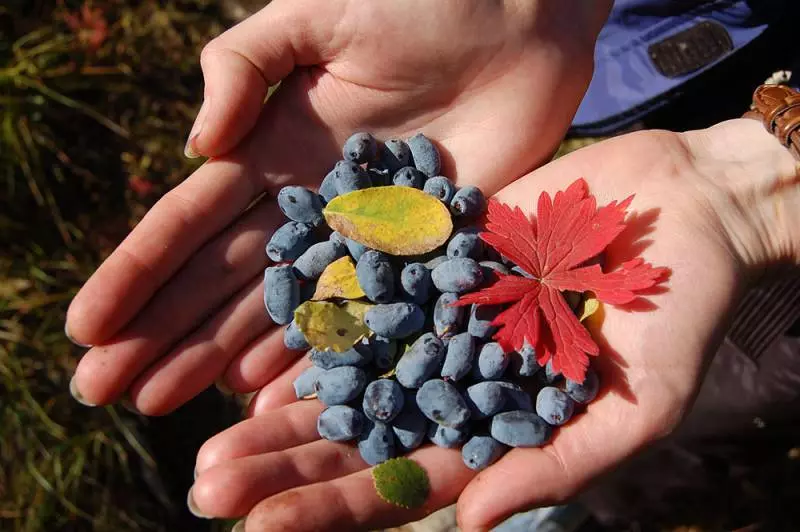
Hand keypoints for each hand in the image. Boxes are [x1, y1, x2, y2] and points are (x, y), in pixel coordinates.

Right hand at [66, 0, 610, 412]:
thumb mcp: (315, 15)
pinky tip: (265, 392)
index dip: (138, 275)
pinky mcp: (422, 251)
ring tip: (163, 405)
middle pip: (222, 281)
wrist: (520, 23)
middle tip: (102, 393)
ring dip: (218, 357)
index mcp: (273, 151)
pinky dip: (316, 353)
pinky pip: (362, 313)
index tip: (87, 328)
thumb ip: (245, 67)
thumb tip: (197, 149)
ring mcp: (364, 236)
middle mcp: (309, 205)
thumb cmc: (421, 2)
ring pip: (280, 308)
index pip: (190, 223)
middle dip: (161, 335)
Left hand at [187, 119, 798, 529]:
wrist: (680, 210)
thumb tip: (467, 521)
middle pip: (356, 432)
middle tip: (207, 489)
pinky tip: (259, 341)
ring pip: (346, 369)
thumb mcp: (636, 404)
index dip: (333, 507)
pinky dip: (316, 317)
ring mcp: (437, 320)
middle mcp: (452, 379)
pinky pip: (363, 290)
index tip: (262, 531)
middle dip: (284, 463)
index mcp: (492, 428)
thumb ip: (557, 463)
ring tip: (213, 432)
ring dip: (282, 402)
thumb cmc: (679, 315)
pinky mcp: (433, 260)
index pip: (401, 482)